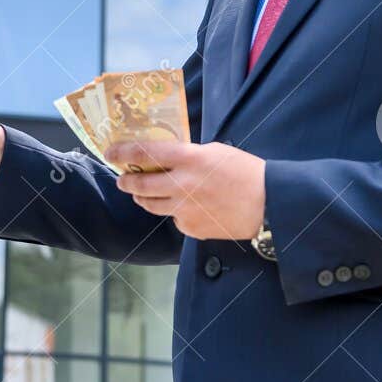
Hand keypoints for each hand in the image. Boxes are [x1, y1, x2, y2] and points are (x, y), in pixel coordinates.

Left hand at [107, 141, 266, 240]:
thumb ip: (187, 155)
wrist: (270, 204)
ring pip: (151, 205)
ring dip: (143, 198)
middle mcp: (182, 185)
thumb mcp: (215, 152)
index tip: (110, 152)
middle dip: (126, 181)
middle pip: (140, 184)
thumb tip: (165, 158)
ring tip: (141, 193)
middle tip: (122, 179)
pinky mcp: (192, 229)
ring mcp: (185, 210)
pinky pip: (174, 220)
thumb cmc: (245, 172)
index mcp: (189, 159)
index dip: (123, 152)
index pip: (145, 152)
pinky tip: (185, 208)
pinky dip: (175, 213)